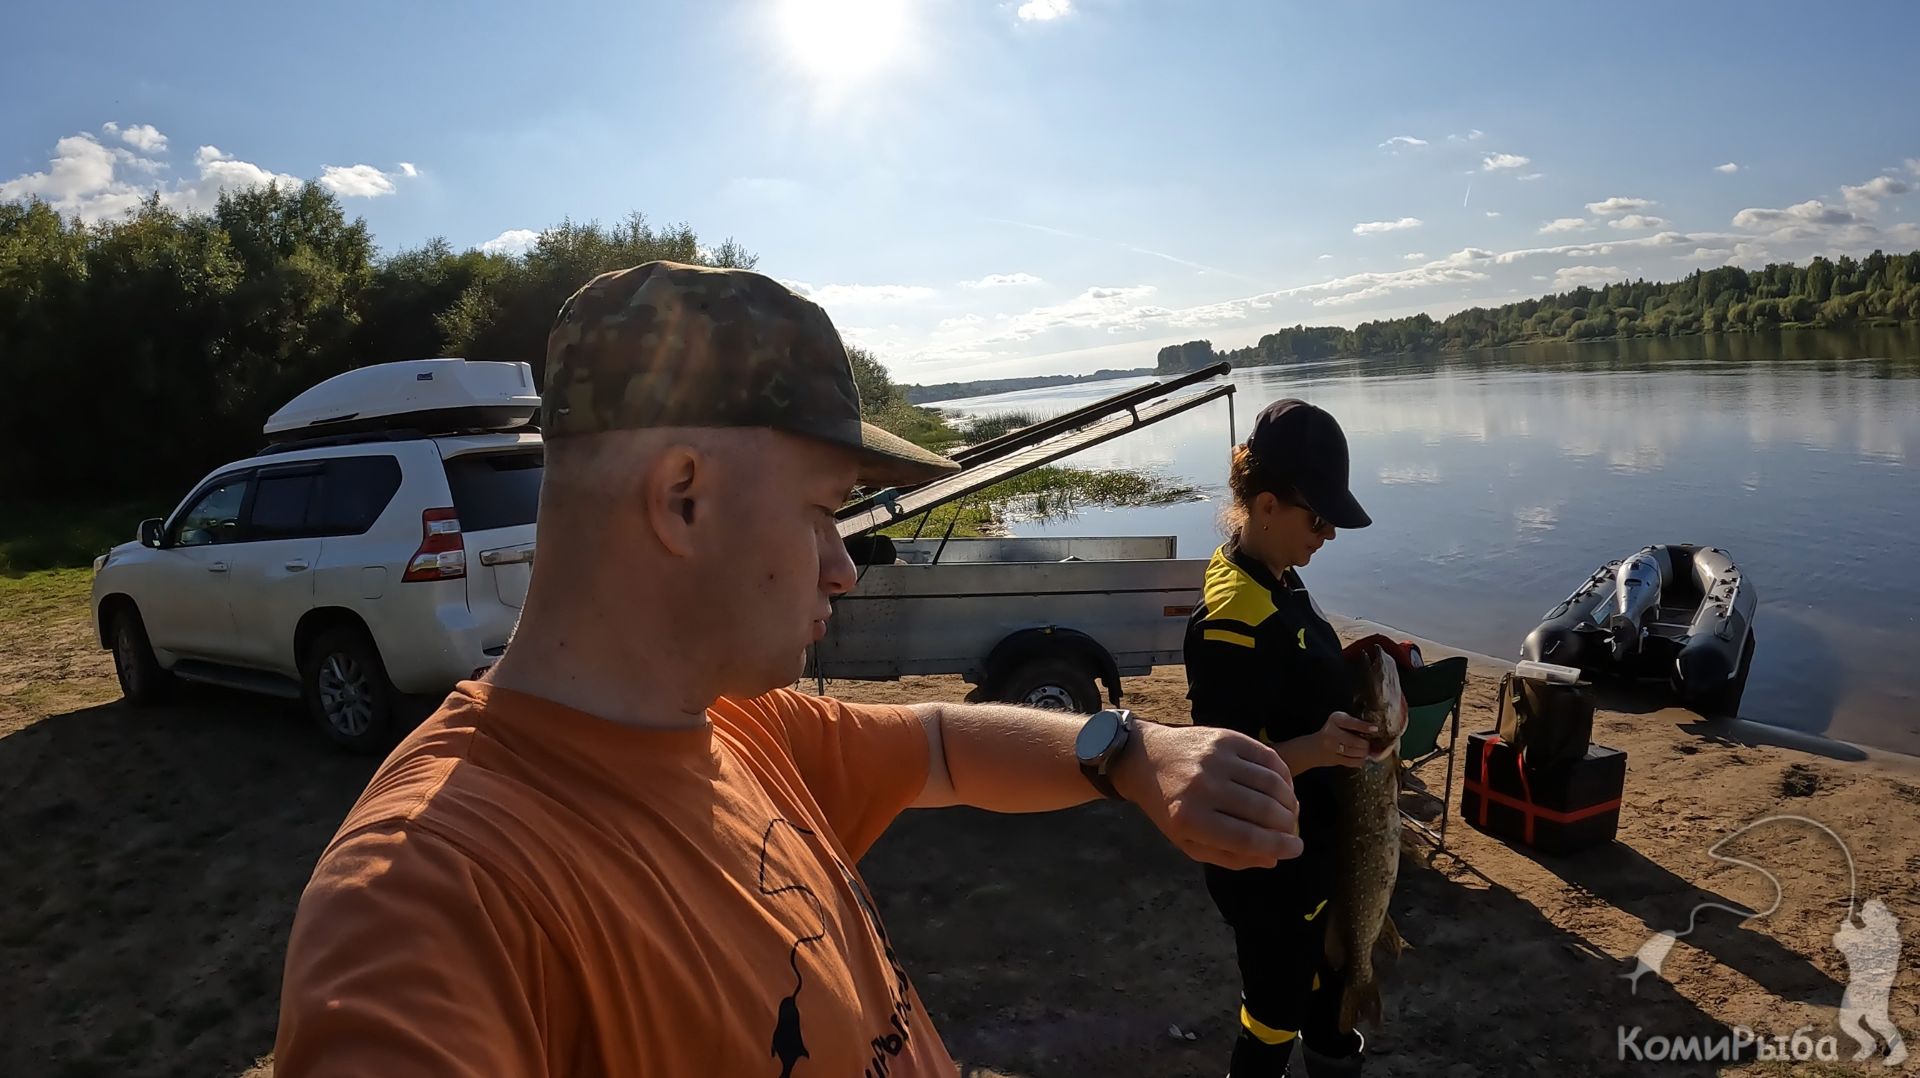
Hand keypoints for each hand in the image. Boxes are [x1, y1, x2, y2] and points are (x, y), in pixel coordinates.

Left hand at [1110, 722, 1303, 869]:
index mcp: (1191, 819)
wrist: (1146, 759)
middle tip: (1292, 831)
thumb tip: (1273, 859)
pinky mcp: (1225, 738)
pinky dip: (1284, 775)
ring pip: (1271, 783)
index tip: (1296, 849)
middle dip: (1288, 825)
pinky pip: (1268, 757)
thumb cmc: (1169, 807)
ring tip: (1290, 811)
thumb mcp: (1189, 841)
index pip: (1248, 838)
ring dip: (1290, 801)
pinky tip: (1284, 787)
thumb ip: (1229, 856)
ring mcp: (1216, 759)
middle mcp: (1204, 787)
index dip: (1279, 846)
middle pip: (1264, 810)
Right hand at [1289, 711, 1377, 770]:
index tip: (1375, 728)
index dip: (1364, 726)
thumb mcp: (1341, 721)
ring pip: (1356, 753)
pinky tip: (1360, 757)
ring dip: (1364, 753)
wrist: (1314, 747)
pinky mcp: (1334, 759)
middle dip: (1366, 744)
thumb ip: (1356, 724)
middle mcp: (1332, 733)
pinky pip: (1353, 761)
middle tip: (1369, 744)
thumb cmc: (1333, 731)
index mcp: (1335, 719)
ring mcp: (1332, 748)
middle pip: (1356, 741)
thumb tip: (1376, 731)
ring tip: (1364, 750)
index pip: (1351, 723)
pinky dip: (1361, 760)